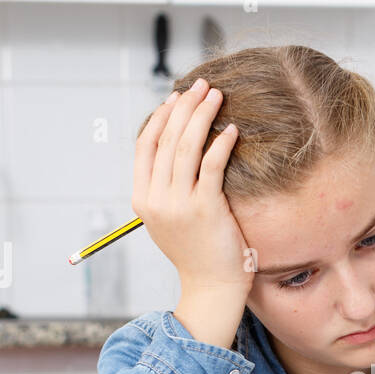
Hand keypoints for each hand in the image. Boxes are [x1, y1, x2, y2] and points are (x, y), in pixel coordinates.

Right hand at [132, 79, 251, 300]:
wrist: (212, 287)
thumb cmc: (197, 252)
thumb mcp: (169, 220)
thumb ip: (166, 189)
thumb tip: (175, 154)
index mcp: (142, 198)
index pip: (146, 145)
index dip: (161, 116)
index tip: (176, 98)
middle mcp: (156, 199)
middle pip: (166, 139)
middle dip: (184, 106)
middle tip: (201, 85)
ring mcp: (179, 204)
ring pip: (186, 147)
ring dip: (202, 116)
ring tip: (216, 96)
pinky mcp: (205, 209)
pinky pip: (212, 165)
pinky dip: (221, 143)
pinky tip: (232, 130)